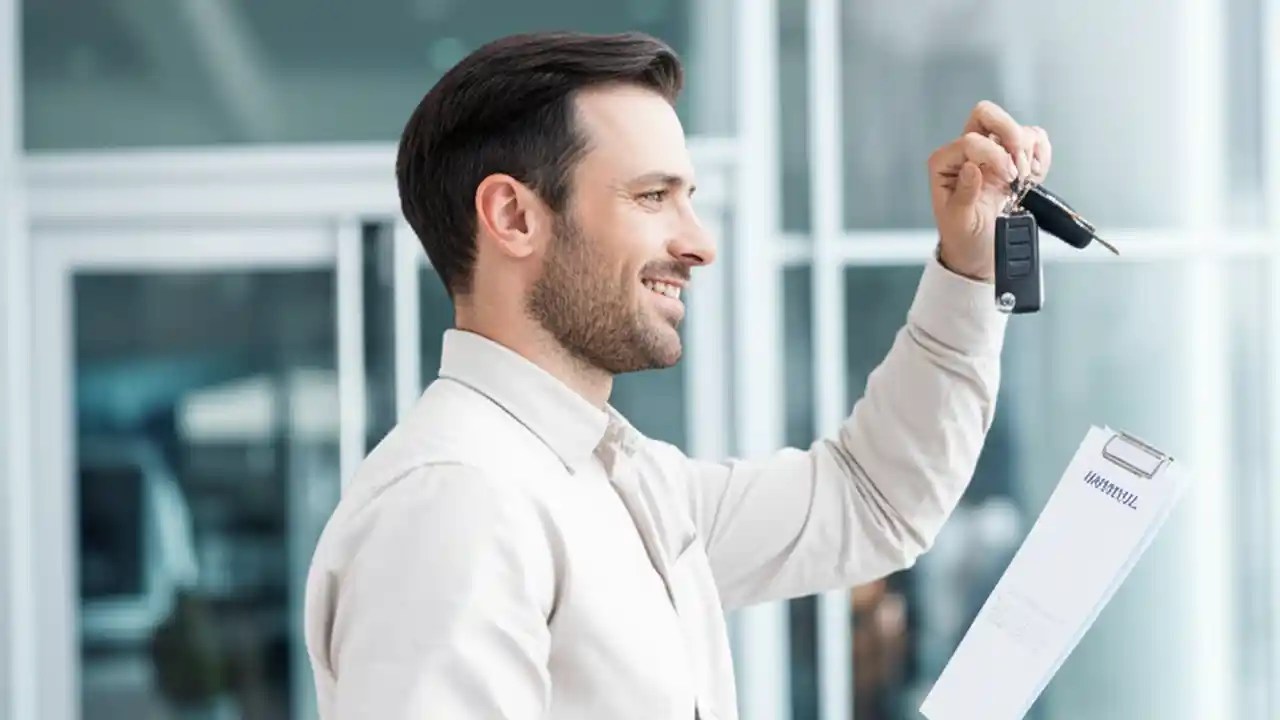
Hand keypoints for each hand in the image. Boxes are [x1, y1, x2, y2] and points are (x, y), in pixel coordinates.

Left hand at [928, 101, 1052, 281]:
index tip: (1007, 180)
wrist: (978, 251)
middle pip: (987, 114)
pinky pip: (1034, 140)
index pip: (971, 139)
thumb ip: (963, 195)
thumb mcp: (958, 221)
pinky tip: (1035, 175)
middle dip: (1009, 132)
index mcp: (947, 162)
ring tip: (1024, 180)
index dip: (993, 155)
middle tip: (1019, 163)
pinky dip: (1041, 153)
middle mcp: (968, 151)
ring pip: (1015, 127)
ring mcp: (993, 153)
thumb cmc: (963, 235)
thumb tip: (971, 168)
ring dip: (1027, 150)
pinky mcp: (1014, 160)